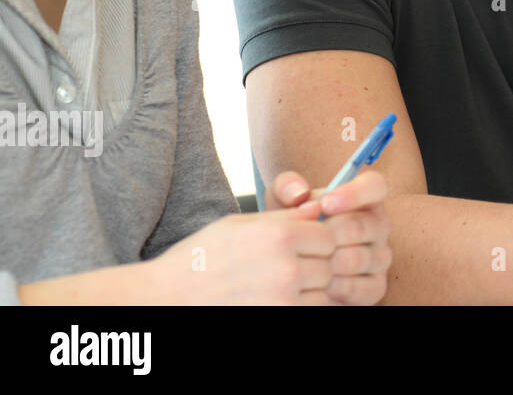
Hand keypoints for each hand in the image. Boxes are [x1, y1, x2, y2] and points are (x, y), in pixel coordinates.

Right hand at [150, 205, 336, 304]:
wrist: (165, 299)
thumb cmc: (200, 259)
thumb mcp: (240, 225)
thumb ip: (284, 218)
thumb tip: (318, 208)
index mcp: (280, 236)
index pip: (329, 236)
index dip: (319, 240)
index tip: (306, 246)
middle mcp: (287, 269)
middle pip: (330, 266)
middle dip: (317, 266)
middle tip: (293, 268)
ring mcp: (283, 301)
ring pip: (324, 294)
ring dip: (311, 291)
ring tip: (281, 286)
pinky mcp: (277, 320)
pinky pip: (309, 312)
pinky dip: (300, 306)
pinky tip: (277, 300)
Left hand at [268, 169, 392, 304]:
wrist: (292, 263)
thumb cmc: (293, 227)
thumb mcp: (282, 202)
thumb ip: (286, 187)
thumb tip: (300, 192)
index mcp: (365, 198)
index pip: (375, 186)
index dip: (354, 193)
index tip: (326, 203)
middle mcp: (379, 225)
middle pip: (364, 225)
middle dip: (330, 234)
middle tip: (306, 241)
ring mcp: (381, 256)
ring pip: (360, 258)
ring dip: (328, 263)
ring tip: (306, 262)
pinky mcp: (376, 285)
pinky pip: (363, 287)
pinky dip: (336, 288)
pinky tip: (318, 284)